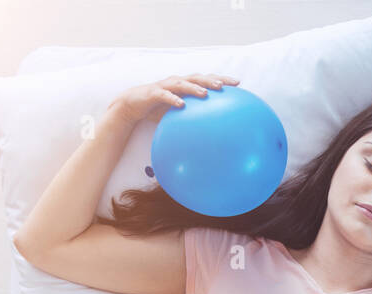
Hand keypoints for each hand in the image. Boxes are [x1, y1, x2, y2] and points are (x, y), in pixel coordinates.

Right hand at [108, 72, 239, 126]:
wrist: (133, 105)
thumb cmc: (159, 109)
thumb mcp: (178, 114)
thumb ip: (193, 118)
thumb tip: (212, 136)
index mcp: (186, 86)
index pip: (207, 80)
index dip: (222, 79)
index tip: (238, 83)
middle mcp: (177, 82)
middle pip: (198, 78)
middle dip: (211, 80)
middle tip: (224, 86)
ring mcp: (165, 86)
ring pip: (182, 83)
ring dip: (194, 87)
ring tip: (205, 93)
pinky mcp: (154, 93)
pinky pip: (165, 95)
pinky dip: (173, 99)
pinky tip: (182, 105)